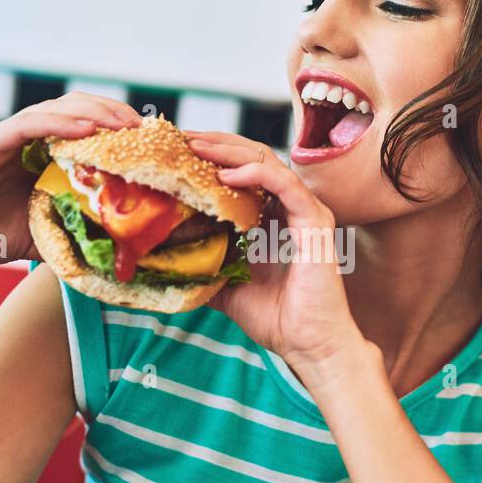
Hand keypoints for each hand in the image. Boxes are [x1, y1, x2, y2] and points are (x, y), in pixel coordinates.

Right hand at [0, 92, 142, 277]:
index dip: (117, 128)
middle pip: (77, 109)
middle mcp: (24, 137)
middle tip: (145, 129)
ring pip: (57, 110)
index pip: (85, 127)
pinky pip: (28, 124)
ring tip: (125, 125)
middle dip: (114, 113)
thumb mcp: (43, 232)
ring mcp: (6, 136)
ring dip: (95, 114)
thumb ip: (74, 229)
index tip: (148, 142)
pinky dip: (59, 124)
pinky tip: (86, 130)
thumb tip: (119, 247)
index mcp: (39, 153)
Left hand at [187, 132, 367, 369]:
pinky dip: (256, 172)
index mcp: (273, 216)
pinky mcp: (315, 221)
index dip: (210, 157)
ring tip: (195, 146)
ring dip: (229, 150)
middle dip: (214, 144)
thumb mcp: (228, 288)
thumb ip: (206, 268)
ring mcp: (305, 211)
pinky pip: (285, 183)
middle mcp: (290, 207)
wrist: (309, 345)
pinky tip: (227, 173)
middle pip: (252, 156)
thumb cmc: (278, 320)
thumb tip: (166, 263)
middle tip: (179, 138)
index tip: (176, 152)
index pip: (241, 171)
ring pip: (267, 161)